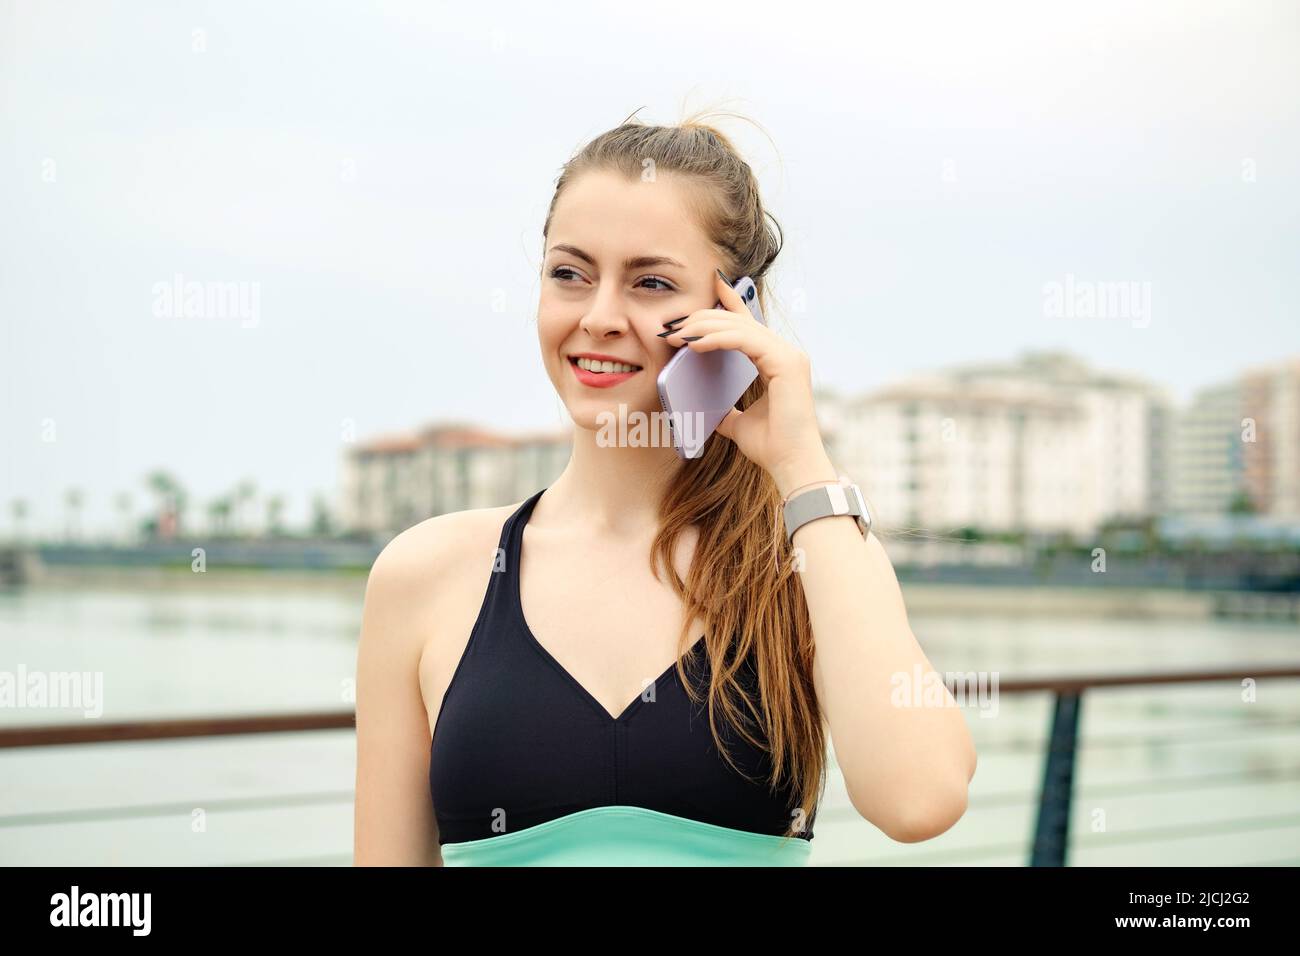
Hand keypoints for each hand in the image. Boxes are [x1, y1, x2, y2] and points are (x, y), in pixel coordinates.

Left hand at [660, 270, 836, 492]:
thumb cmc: (771, 447)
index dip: (732, 301)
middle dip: (703, 319)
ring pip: (741, 327)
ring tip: (677, 336)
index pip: (749, 324)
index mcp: (776, 361)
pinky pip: (747, 340)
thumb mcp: (738, 424)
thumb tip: (705, 409)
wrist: (790, 465)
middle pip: (739, 322)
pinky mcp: (787, 363)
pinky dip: (718, 339)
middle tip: (672, 327)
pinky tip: (695, 344)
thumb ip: (725, 410)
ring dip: (704, 328)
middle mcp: (786, 353)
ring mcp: (788, 355)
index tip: (713, 284)